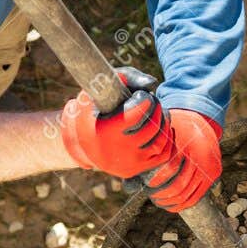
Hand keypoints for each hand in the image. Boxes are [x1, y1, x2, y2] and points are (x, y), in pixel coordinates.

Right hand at [59, 67, 174, 178]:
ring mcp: (127, 163)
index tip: (140, 96)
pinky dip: (166, 139)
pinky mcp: (135, 170)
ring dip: (163, 122)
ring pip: (160, 141)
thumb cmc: (93, 109)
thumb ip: (127, 77)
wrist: (80, 142)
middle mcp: (116, 151)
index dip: (144, 100)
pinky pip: (163, 155)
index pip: (137, 113)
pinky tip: (161, 127)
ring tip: (157, 112)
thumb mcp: (100, 87)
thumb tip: (152, 84)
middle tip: (151, 101)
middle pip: (151, 126)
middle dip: (155, 108)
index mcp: (104, 131)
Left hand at [143, 110, 221, 212]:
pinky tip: (170, 205)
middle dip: (161, 194)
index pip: (170, 168)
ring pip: (187, 194)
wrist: (201, 123)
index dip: (155, 181)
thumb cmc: (174, 131)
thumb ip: (147, 158)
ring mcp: (210, 165)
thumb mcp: (161, 137)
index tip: (145, 185)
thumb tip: (127, 187)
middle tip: (151, 195)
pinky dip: (182, 205)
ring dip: (170, 202)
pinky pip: (197, 197)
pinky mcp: (214, 174)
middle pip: (179, 185)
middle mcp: (201, 154)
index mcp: (187, 142)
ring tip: (158, 200)